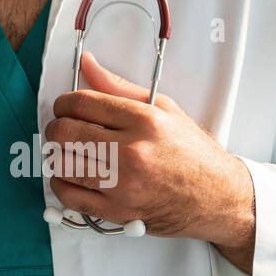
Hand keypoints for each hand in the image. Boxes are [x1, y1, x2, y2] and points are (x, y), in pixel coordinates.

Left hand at [47, 52, 254, 257]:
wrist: (219, 197)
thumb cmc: (193, 153)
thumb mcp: (164, 109)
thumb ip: (119, 87)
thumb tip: (86, 64)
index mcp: (143, 121)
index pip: (80, 103)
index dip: (64, 103)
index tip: (66, 108)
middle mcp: (132, 152)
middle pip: (64, 133)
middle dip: (57, 128)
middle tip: (64, 129)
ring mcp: (124, 185)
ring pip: (61, 163)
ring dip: (57, 155)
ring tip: (70, 152)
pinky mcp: (118, 211)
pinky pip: (69, 196)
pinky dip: (62, 184)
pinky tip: (72, 176)